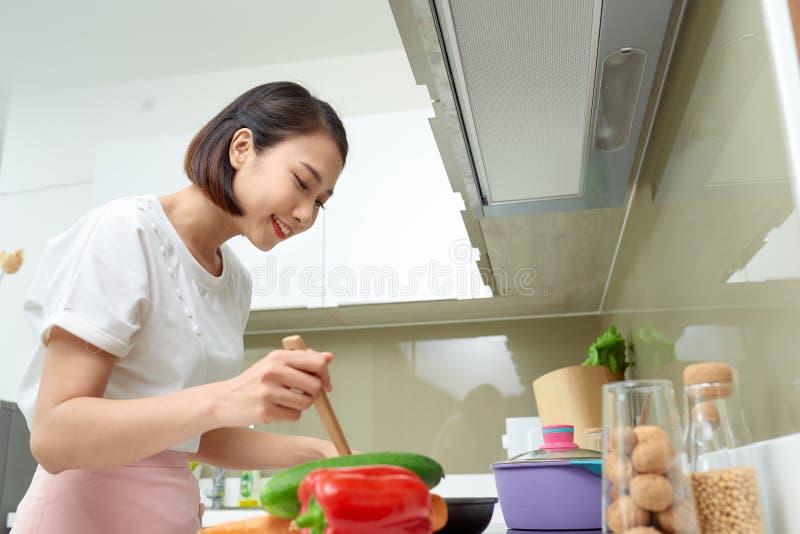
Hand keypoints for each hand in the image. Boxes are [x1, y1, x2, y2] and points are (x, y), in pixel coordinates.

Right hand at [215, 348, 332, 426]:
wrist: (222, 400)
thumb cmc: (253, 382)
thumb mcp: (274, 363)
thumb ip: (302, 360)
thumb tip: (328, 357)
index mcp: (278, 357)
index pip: (317, 362)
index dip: (326, 375)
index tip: (325, 384)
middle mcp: (273, 371)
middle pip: (315, 385)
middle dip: (314, 394)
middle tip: (301, 395)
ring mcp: (268, 392)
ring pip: (306, 402)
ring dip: (301, 406)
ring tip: (285, 402)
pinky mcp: (265, 411)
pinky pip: (295, 416)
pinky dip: (290, 416)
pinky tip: (276, 410)